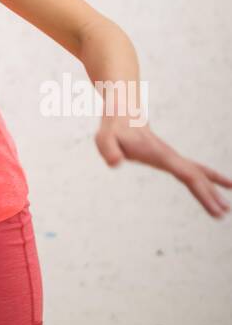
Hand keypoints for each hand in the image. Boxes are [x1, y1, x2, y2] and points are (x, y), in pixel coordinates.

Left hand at [95, 115, 231, 217]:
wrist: (123, 112)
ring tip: (225, 206)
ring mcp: (171, 157)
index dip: (202, 190)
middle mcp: (170, 156)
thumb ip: (109, 150)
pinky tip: (213, 188)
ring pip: (197, 173)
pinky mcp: (168, 159)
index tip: (215, 206)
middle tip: (224, 212)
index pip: (187, 174)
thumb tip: (115, 163)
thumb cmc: (114, 128)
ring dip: (211, 188)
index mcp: (160, 154)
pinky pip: (190, 171)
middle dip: (210, 194)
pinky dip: (204, 179)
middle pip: (196, 176)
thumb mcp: (105, 139)